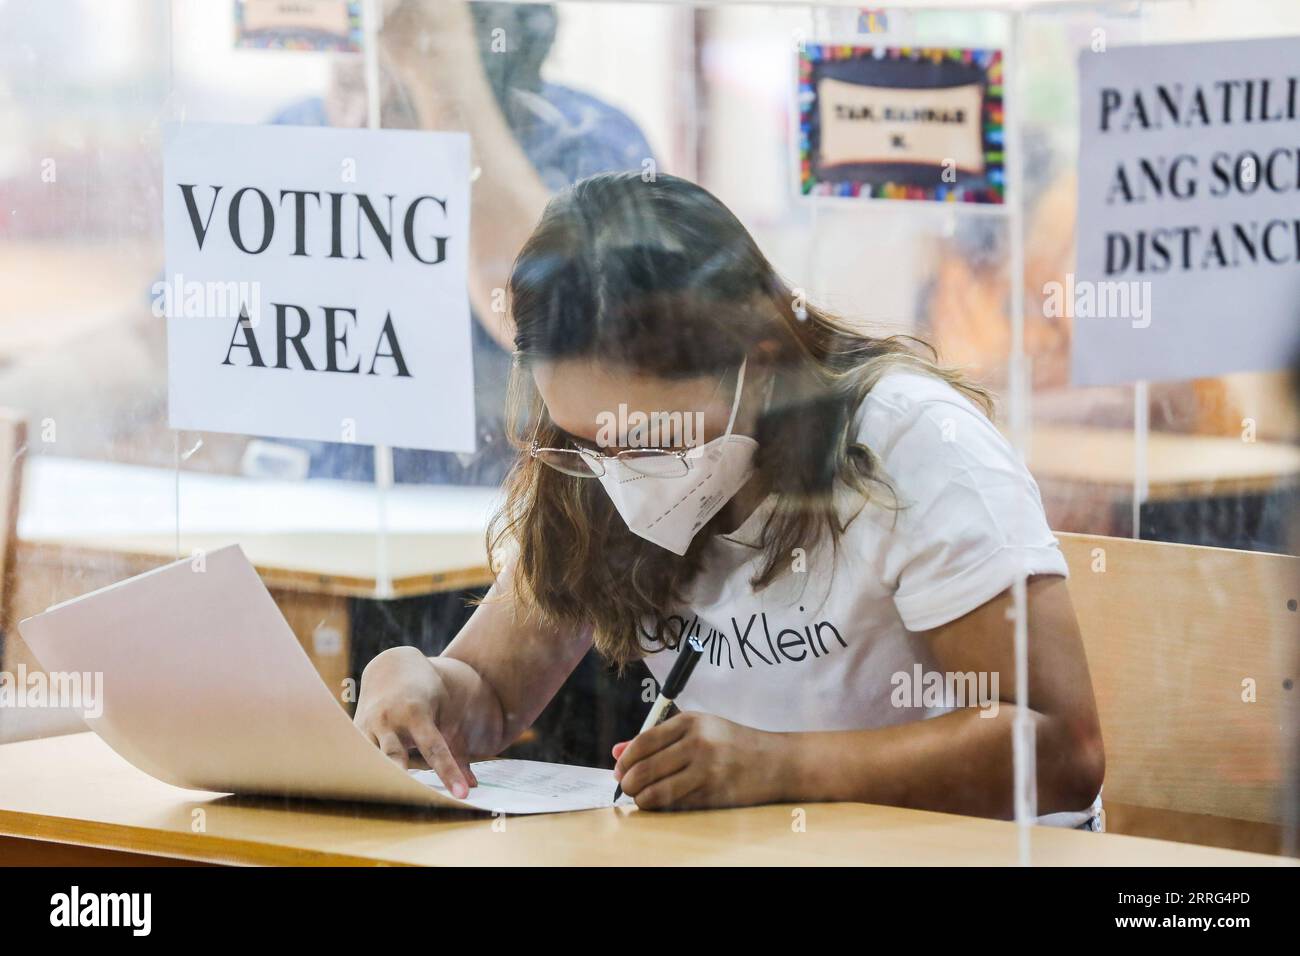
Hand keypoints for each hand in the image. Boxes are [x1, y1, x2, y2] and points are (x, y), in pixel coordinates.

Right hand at [353, 645, 477, 796]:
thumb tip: (471, 784)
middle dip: (403, 779)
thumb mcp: (446, 712)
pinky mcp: (354, 733)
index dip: (449, 772)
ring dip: (378, 780)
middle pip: (395, 757)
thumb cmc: (426, 693)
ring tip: (388, 804)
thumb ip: (457, 749)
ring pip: (371, 760)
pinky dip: (363, 773)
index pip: (435, 748)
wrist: (392, 667)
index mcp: (415, 712)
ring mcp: (367, 726)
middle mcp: (388, 719)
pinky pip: (359, 757)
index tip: (462, 794)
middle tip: (416, 802)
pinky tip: (366, 792)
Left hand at [612, 712, 787, 810]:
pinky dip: (661, 807)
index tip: (619, 768)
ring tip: (640, 797)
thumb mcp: (698, 729)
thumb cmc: (732, 743)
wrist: (775, 761)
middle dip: (628, 782)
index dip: (626, 759)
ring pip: (657, 791)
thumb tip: (617, 752)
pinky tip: (660, 803)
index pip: (644, 741)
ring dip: (641, 798)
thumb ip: (657, 737)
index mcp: (691, 722)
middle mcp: (698, 743)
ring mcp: (707, 770)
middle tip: (625, 787)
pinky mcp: (714, 793)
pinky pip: (676, 805)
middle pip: (646, 768)